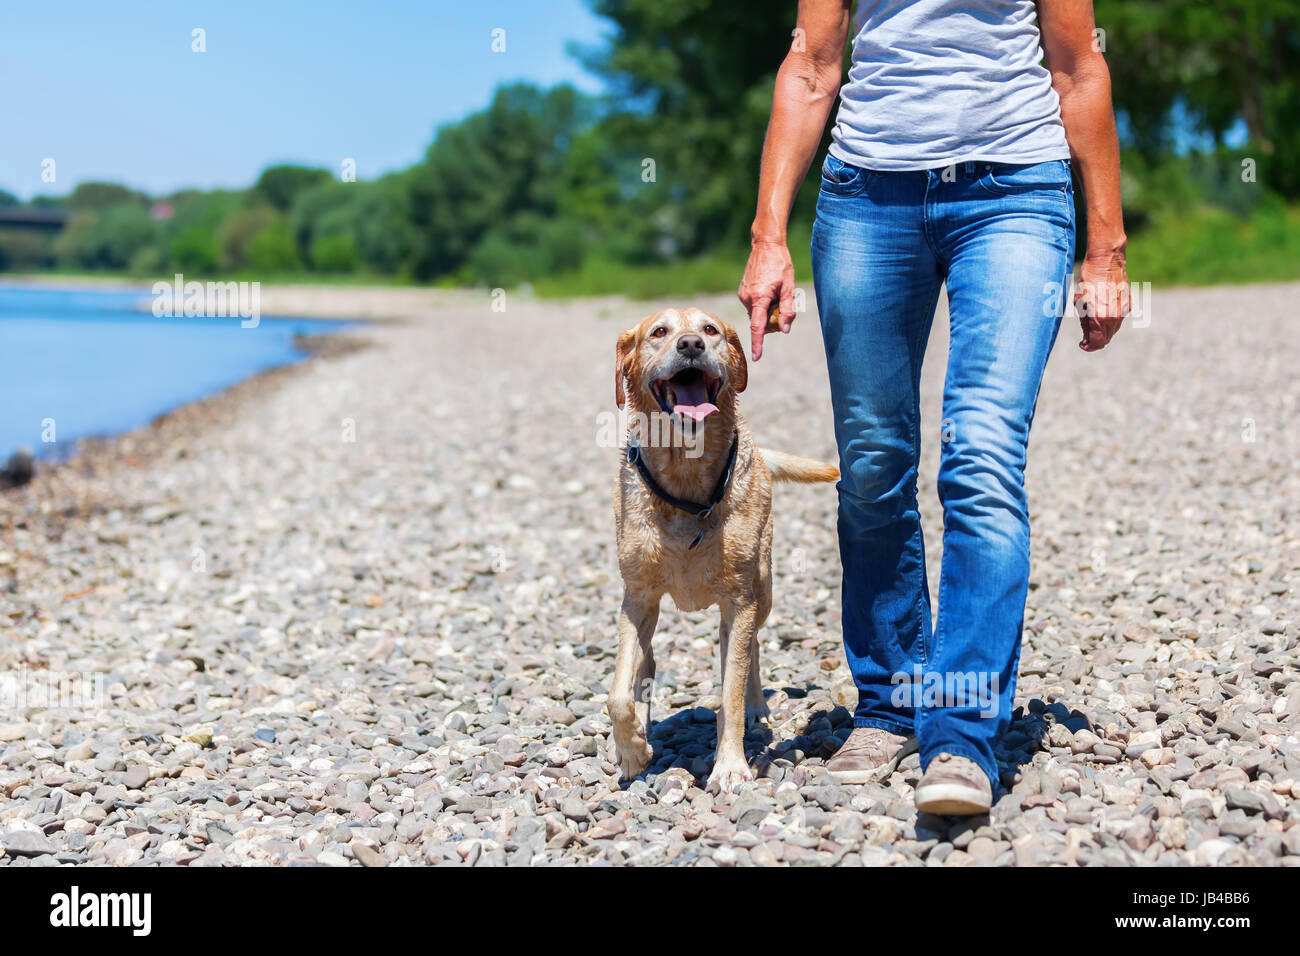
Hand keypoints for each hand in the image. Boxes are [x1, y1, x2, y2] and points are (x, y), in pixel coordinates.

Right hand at [737, 238, 795, 360]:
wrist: (766, 244)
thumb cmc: (780, 263)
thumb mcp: (789, 287)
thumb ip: (787, 310)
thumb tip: (784, 330)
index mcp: (759, 297)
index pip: (758, 326)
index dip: (758, 343)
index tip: (756, 357)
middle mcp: (747, 298)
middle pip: (760, 320)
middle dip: (771, 319)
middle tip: (783, 303)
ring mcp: (743, 294)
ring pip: (757, 313)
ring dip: (767, 310)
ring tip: (776, 290)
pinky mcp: (742, 291)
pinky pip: (754, 305)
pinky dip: (762, 303)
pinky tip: (769, 288)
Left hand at [1074, 249, 1129, 351]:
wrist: (1106, 260)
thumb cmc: (1088, 279)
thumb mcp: (1079, 302)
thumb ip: (1085, 323)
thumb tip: (1087, 338)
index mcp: (1100, 317)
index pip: (1097, 343)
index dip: (1089, 347)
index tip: (1082, 344)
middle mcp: (1114, 316)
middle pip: (1106, 339)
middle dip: (1095, 341)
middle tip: (1085, 337)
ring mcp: (1123, 310)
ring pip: (1113, 330)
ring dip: (1103, 331)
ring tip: (1092, 323)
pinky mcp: (1129, 303)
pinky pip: (1119, 319)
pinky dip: (1110, 321)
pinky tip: (1102, 312)